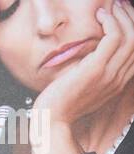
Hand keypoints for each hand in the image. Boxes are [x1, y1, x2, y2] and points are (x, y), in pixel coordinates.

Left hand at [30, 1, 133, 136]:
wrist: (50, 120)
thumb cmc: (62, 101)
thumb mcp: (85, 84)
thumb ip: (96, 69)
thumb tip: (96, 49)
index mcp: (117, 83)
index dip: (132, 29)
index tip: (121, 17)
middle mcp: (117, 79)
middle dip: (130, 18)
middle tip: (117, 7)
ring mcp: (108, 75)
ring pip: (129, 37)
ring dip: (121, 16)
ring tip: (107, 10)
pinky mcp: (95, 70)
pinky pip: (113, 37)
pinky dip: (109, 22)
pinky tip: (98, 17)